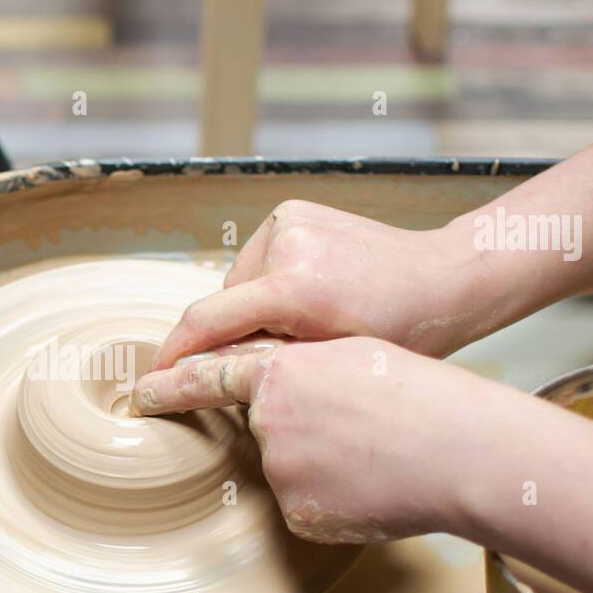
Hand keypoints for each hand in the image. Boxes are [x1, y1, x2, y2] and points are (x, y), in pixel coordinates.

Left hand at [132, 336, 498, 542]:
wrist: (460, 450)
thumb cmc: (422, 397)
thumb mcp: (355, 358)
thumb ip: (300, 373)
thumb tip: (270, 397)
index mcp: (283, 368)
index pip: (210, 376)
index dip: (171, 386)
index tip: (141, 394)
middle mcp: (269, 418)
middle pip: (265, 429)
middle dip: (301, 432)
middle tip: (357, 432)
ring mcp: (281, 468)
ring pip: (289, 469)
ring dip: (323, 466)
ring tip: (377, 457)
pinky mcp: (299, 512)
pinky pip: (306, 505)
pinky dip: (335, 499)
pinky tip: (373, 486)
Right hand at [152, 200, 493, 370]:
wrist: (441, 277)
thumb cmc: (398, 332)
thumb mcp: (328, 363)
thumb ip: (260, 364)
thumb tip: (200, 373)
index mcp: (295, 290)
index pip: (206, 322)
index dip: (173, 356)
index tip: (151, 381)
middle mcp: (285, 245)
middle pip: (222, 304)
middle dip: (228, 335)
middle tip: (262, 360)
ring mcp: (289, 221)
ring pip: (239, 284)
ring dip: (250, 309)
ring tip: (301, 324)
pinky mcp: (293, 211)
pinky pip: (257, 261)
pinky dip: (266, 284)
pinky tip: (307, 296)